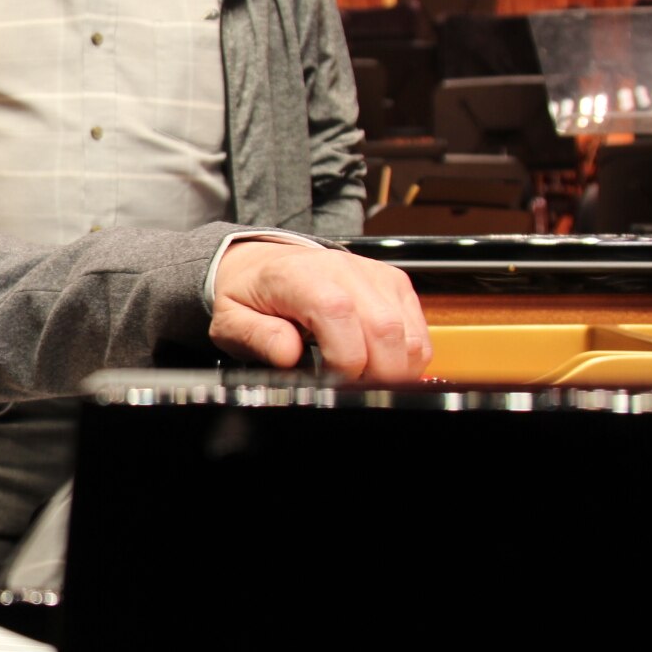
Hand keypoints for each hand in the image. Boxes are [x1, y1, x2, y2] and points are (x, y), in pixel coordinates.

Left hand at [210, 240, 430, 381]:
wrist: (262, 264)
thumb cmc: (250, 294)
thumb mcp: (231, 319)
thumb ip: (256, 336)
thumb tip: (288, 354)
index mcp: (302, 277)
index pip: (340, 316)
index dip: (343, 361)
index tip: (329, 380)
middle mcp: (345, 270)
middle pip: (384, 330)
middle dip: (373, 374)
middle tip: (349, 388)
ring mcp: (376, 276)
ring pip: (409, 334)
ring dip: (394, 369)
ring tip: (362, 378)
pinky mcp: (395, 284)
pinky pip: (419, 330)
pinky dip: (406, 357)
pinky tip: (378, 364)